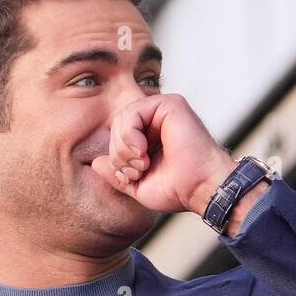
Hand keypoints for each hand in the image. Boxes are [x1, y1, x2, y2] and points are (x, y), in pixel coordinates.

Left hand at [89, 92, 234, 216]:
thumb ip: (117, 173)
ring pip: (122, 118)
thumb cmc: (177, 190)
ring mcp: (164, 110)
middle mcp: (158, 120)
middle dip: (118, 153)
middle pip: (117, 126)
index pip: (118, 137)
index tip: (129, 178)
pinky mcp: (169, 104)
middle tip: (134, 172)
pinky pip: (133, 111)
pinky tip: (142, 151)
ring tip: (140, 164)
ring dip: (123, 146)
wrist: (201, 189)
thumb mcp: (138, 185)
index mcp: (151, 136)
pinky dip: (130, 134)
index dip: (116, 158)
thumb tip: (95, 163)